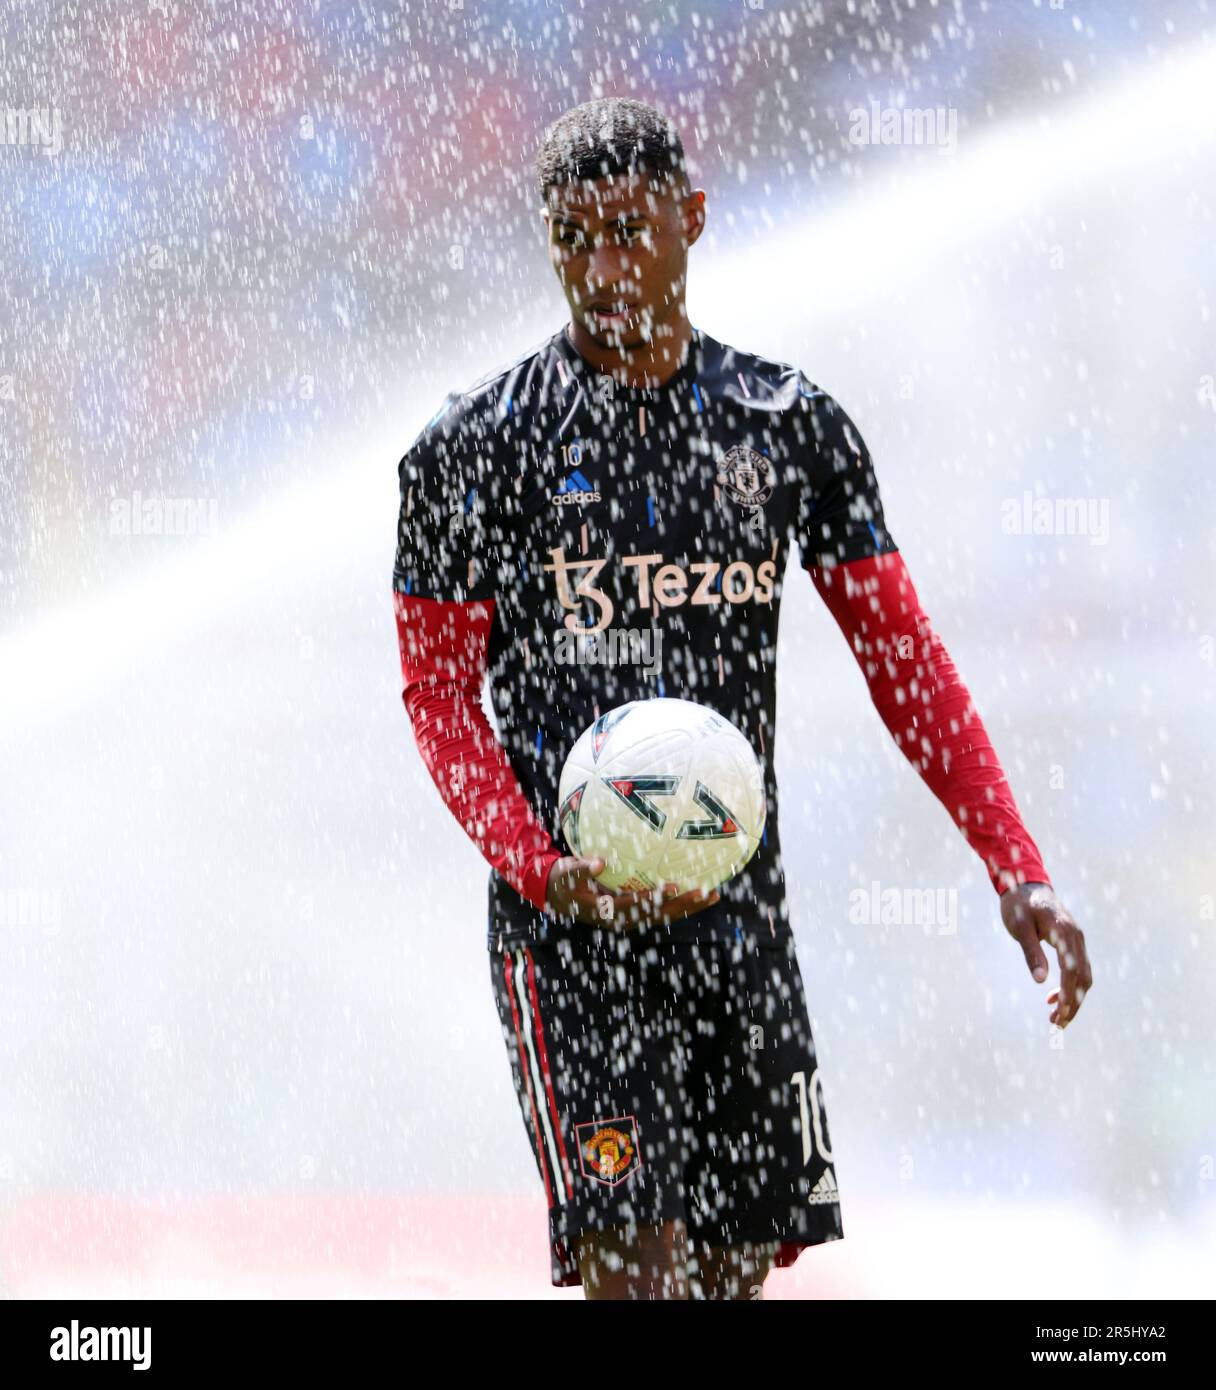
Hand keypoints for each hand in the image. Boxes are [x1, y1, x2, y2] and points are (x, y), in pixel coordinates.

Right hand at [544, 854, 720, 930]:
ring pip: (664, 916)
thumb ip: (581, 868)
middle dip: (683, 905)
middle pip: (658, 915)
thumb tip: (598, 862)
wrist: (559, 898)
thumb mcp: (566, 873)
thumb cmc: (563, 881)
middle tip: (708, 893)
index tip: (673, 887)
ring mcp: (631, 919)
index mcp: (606, 911)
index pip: (635, 906)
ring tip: (714, 895)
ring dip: (688, 907)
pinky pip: (661, 911)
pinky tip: (699, 893)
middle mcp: (622, 919)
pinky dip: (680, 903)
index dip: (654, 898)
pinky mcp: (635, 914)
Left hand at [1000, 881, 1091, 1027]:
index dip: (1068, 995)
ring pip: (1083, 976)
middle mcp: (1077, 938)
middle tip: (1058, 1024)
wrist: (1025, 885)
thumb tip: (1040, 981)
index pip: (1072, 971)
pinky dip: (1069, 986)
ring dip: (1073, 998)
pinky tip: (1051, 998)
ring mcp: (1077, 940)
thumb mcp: (1019, 928)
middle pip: (1083, 978)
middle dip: (1073, 1003)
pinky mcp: (1072, 943)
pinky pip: (1077, 969)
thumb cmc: (1018, 905)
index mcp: (1065, 933)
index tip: (1060, 1015)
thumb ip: (1031, 952)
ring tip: (1056, 1018)